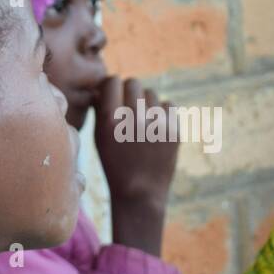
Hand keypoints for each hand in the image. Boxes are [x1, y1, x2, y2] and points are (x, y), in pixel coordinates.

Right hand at [94, 76, 177, 207]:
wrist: (140, 192)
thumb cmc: (115, 164)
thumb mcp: (99, 139)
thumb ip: (101, 109)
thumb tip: (104, 88)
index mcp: (111, 120)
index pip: (112, 81)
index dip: (111, 86)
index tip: (111, 95)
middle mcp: (134, 119)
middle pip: (133, 83)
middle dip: (128, 92)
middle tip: (128, 108)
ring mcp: (156, 124)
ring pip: (151, 93)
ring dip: (145, 103)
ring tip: (142, 123)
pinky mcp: (174, 130)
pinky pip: (169, 105)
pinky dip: (162, 113)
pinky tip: (156, 128)